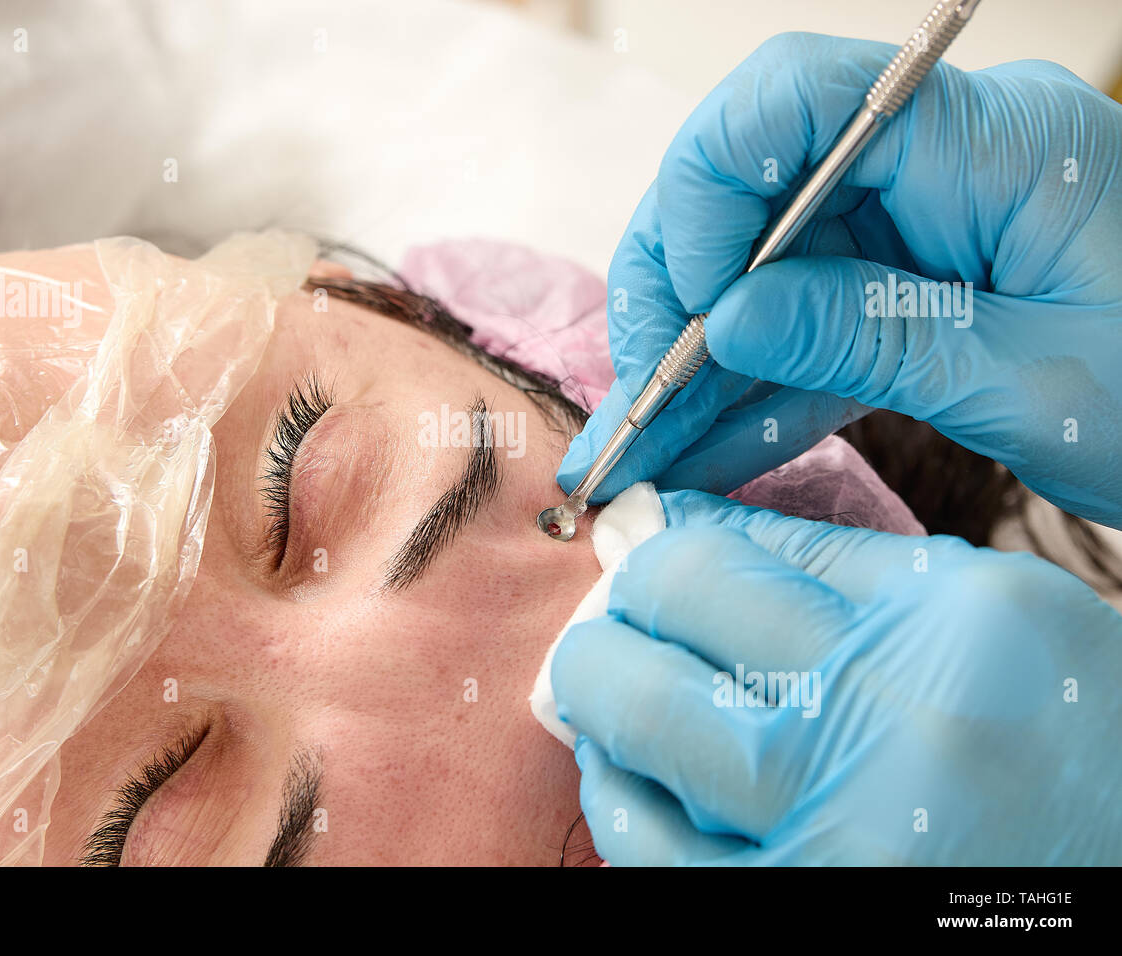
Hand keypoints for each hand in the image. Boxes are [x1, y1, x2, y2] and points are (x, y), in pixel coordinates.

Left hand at [552, 489, 1121, 863]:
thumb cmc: (1076, 736)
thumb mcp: (990, 616)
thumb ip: (832, 564)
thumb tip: (676, 524)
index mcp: (951, 624)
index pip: (729, 552)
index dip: (660, 548)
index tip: (639, 550)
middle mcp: (891, 724)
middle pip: (665, 620)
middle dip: (615, 608)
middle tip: (616, 618)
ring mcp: (842, 838)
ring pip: (636, 730)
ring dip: (598, 697)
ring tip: (612, 690)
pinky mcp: (801, 916)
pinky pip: (647, 852)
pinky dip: (618, 798)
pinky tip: (634, 775)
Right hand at [559, 34, 1121, 527]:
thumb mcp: (1029, 383)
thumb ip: (869, 336)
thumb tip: (724, 316)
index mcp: (995, 147)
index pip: (802, 100)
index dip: (710, 186)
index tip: (688, 299)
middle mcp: (943, 167)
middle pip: (756, 186)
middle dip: (675, 289)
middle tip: (638, 392)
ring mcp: (925, 227)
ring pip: (765, 269)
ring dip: (699, 361)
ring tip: (646, 449)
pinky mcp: (918, 287)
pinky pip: (810, 326)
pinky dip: (756, 390)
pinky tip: (703, 450)